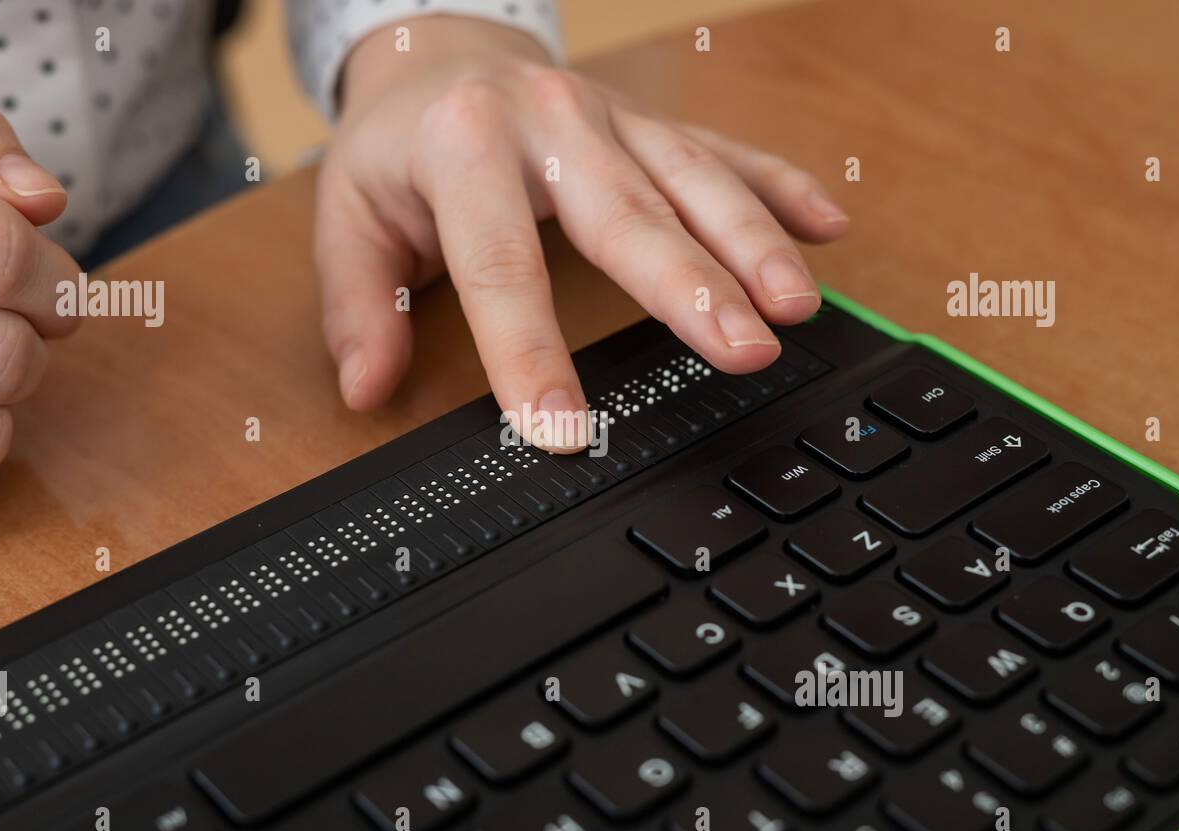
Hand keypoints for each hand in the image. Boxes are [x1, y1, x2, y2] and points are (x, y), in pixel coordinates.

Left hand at [315, 17, 848, 449]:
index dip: (531, 355)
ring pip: (694, 180)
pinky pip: (725, 151)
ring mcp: (613, 119)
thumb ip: (358, 305)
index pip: (502, 266)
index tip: (563, 430)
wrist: (438, 51)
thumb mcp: (349, 216)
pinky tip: (828, 225)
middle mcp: (551, 123)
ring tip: (795, 304)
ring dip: (753, 243)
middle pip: (628, 215)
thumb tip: (367, 387)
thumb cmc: (397, 146)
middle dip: (691, 288)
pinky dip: (779, 188)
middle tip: (742, 350)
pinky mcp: (653, 124)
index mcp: (465, 148)